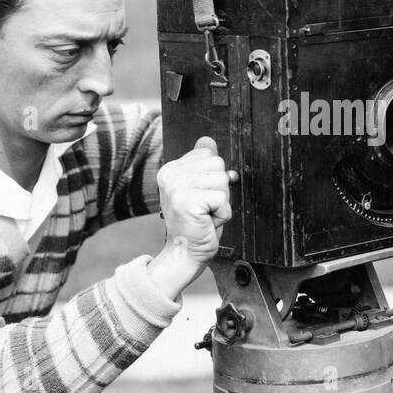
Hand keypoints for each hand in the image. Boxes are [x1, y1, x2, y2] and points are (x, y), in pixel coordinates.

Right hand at [147, 137, 237, 297]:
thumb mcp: (201, 189)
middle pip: (218, 165)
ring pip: (222, 181)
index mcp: (170, 169)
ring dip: (222, 202)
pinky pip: (222, 200)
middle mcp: (169, 175)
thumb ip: (204, 165)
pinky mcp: (187, 201)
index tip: (201, 197)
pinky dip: (222, 214)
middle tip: (205, 208)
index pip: (208, 154)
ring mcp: (176, 187)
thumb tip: (208, 139)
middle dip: (220, 190)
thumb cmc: (197, 224)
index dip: (214, 178)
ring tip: (206, 215)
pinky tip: (207, 222)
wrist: (185, 253)